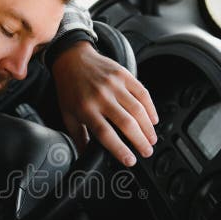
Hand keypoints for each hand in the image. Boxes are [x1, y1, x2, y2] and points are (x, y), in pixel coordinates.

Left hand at [51, 41, 158, 165]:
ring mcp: (114, 84)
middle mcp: (101, 96)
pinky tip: (153, 119)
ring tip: (151, 140)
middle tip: (146, 152)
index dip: (120, 149)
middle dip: (140, 141)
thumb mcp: (67, 115)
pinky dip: (150, 108)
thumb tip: (85, 156)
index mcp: (86, 109)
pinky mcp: (123, 74)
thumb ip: (78, 137)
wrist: (71, 59)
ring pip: (137, 109)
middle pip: (126, 123)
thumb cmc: (69, 89)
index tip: (130, 160)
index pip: (105, 134)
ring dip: (147, 128)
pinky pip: (142, 93)